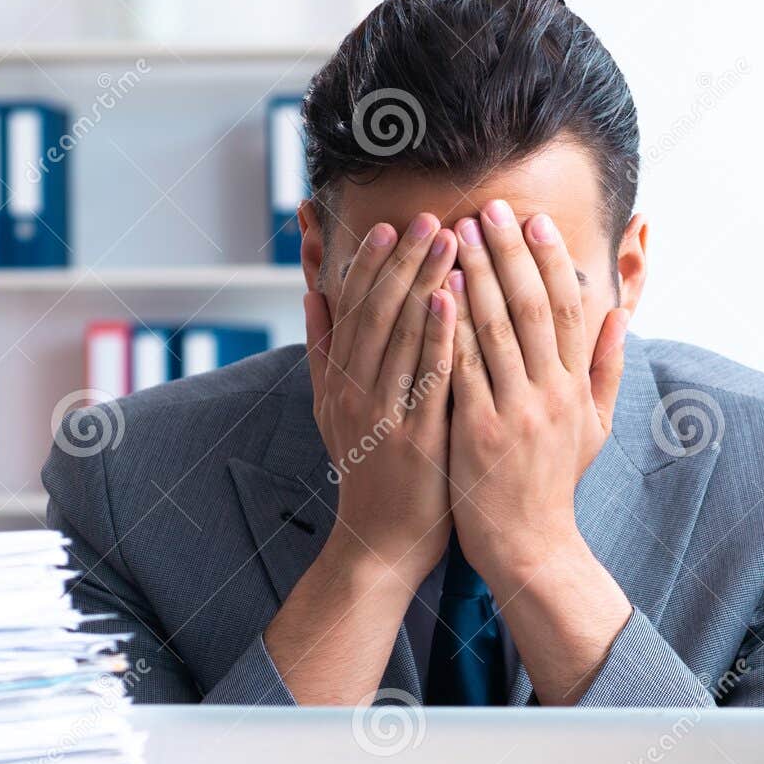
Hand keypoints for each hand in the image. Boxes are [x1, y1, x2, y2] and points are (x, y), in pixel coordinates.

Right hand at [305, 213, 457, 584]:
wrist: (379, 546)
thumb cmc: (368, 477)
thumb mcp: (331, 414)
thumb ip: (323, 354)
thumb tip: (313, 294)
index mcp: (339, 384)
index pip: (354, 312)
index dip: (371, 266)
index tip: (390, 226)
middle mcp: (356, 394)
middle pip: (377, 313)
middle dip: (403, 262)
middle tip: (429, 217)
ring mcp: (384, 417)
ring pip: (401, 337)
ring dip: (424, 283)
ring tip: (448, 240)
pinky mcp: (415, 440)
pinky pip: (427, 379)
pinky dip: (436, 336)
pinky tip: (451, 300)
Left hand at [445, 201, 628, 593]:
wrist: (529, 546)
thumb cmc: (554, 485)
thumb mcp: (594, 429)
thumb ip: (606, 370)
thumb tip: (619, 316)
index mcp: (577, 389)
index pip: (571, 309)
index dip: (551, 261)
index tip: (532, 221)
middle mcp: (552, 394)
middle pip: (533, 307)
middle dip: (508, 254)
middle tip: (486, 209)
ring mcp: (516, 413)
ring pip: (496, 329)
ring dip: (474, 276)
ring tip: (453, 234)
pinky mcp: (478, 432)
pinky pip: (462, 368)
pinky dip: (449, 327)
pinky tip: (433, 292)